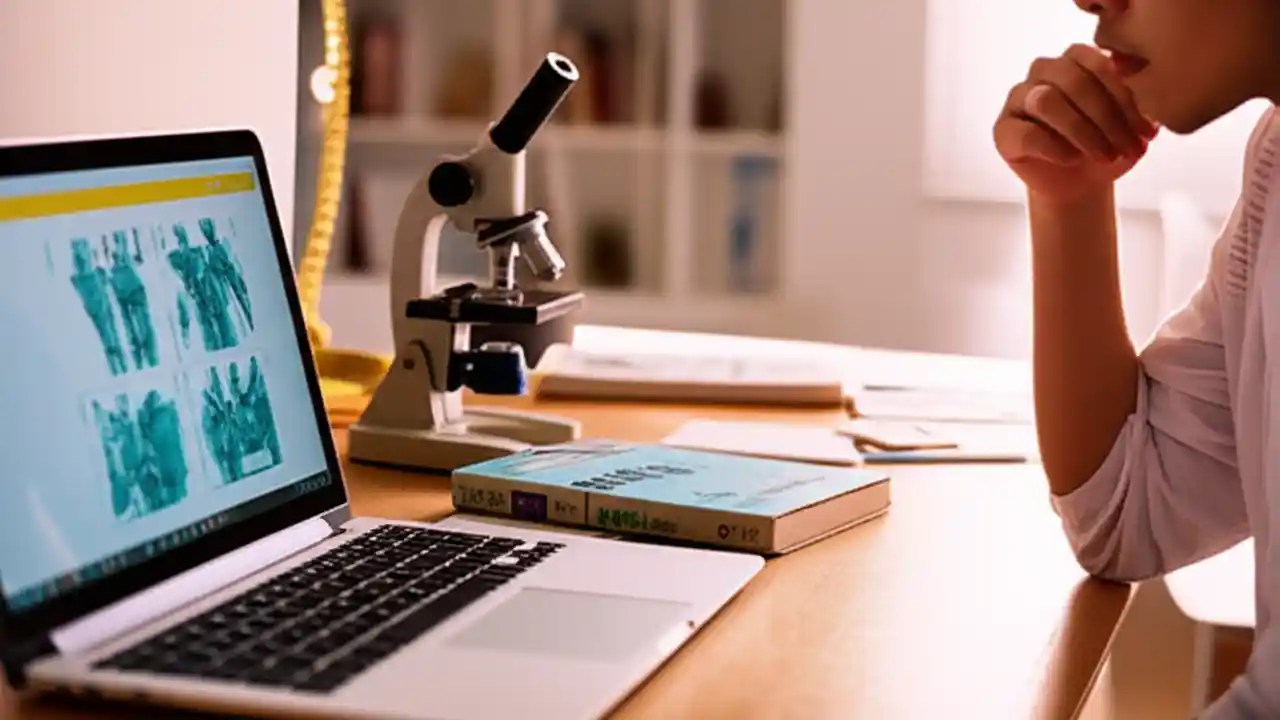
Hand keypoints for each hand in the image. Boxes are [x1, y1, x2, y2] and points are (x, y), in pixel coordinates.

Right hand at [994, 44, 1158, 204]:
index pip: (1100, 65)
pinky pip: (1027, 134)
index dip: (1126, 99)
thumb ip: (1139, 104)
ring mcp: (1018, 98)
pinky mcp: (1003, 130)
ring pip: (1047, 101)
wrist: (1078, 184)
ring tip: (1105, 155)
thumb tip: (1151, 97)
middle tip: (1128, 148)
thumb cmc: (1105, 146)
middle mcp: (1043, 71)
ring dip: (1083, 132)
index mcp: (1075, 59)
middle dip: (1107, 118)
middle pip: (1073, 80)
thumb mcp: (1130, 124)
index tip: (1147, 133)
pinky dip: (1056, 148)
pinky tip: (1073, 159)